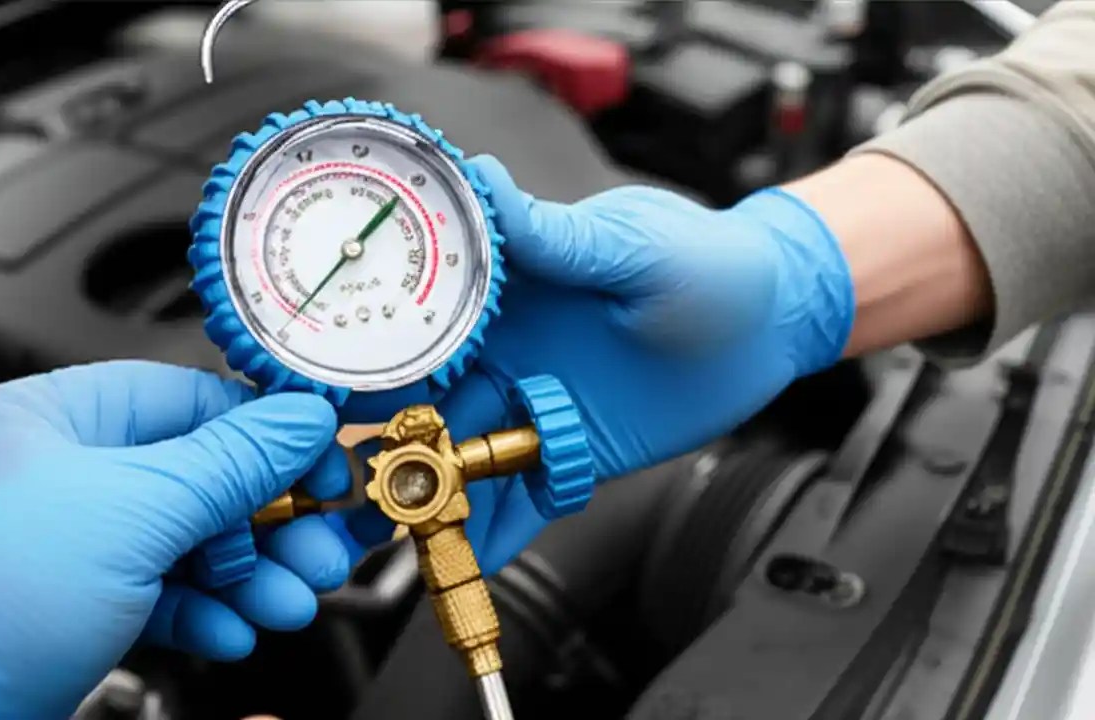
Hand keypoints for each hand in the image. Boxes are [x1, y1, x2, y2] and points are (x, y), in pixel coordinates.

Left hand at [0, 361, 348, 718]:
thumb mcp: (133, 510)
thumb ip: (230, 463)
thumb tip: (301, 421)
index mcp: (62, 415)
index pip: (193, 401)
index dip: (269, 432)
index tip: (324, 462)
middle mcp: (67, 473)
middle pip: (202, 478)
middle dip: (270, 519)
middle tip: (320, 546)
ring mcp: (73, 544)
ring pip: (189, 542)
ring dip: (250, 574)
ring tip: (289, 600)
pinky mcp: (78, 608)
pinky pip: (164, 594)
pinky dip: (208, 612)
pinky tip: (236, 629)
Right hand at [340, 156, 853, 571]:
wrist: (771, 321)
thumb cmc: (707, 263)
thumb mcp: (631, 248)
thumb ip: (556, 236)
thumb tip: (481, 177)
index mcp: (507, 287)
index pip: (422, 317)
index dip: (378, 350)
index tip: (341, 383)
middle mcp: (505, 349)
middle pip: (425, 398)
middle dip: (388, 436)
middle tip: (359, 476)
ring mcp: (532, 404)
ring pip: (461, 455)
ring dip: (428, 492)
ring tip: (398, 532)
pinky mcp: (569, 452)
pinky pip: (520, 497)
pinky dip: (490, 531)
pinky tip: (462, 560)